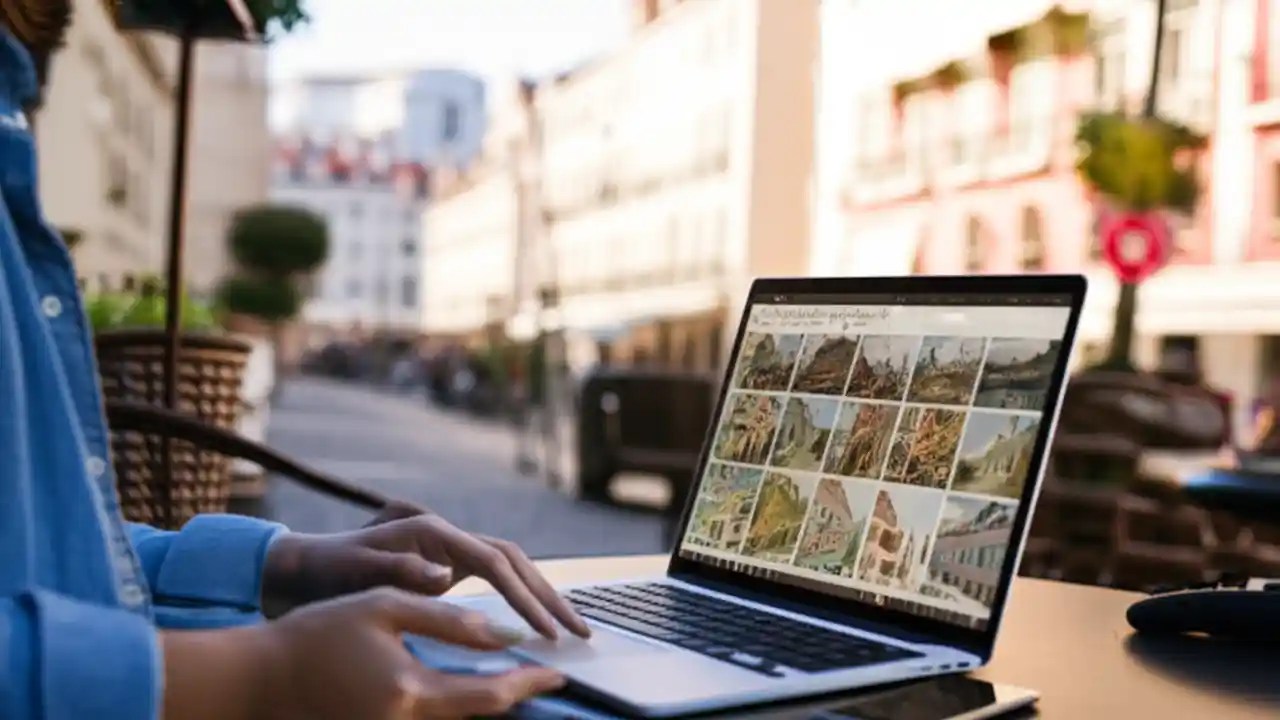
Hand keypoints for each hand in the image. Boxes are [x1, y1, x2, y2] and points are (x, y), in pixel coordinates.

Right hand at [258, 588, 564, 719]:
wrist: (257, 680)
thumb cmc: (316, 636)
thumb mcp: (383, 608)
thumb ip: (446, 619)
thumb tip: (502, 631)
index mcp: (412, 693)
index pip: (492, 695)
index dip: (530, 682)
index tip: (558, 672)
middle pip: (481, 714)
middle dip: (517, 693)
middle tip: (546, 673)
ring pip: (460, 718)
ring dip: (490, 698)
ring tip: (518, 675)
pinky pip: (436, 717)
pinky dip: (460, 702)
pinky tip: (471, 685)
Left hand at [262, 505, 590, 639]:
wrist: (305, 565)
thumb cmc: (327, 570)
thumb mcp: (356, 572)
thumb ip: (399, 572)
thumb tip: (444, 576)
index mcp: (432, 531)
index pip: (494, 562)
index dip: (523, 596)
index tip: (545, 630)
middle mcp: (448, 535)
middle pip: (515, 560)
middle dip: (549, 595)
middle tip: (581, 631)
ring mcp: (449, 549)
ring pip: (511, 568)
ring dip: (542, 595)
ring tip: (571, 627)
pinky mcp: (448, 565)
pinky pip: (497, 578)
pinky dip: (521, 597)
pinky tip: (538, 619)